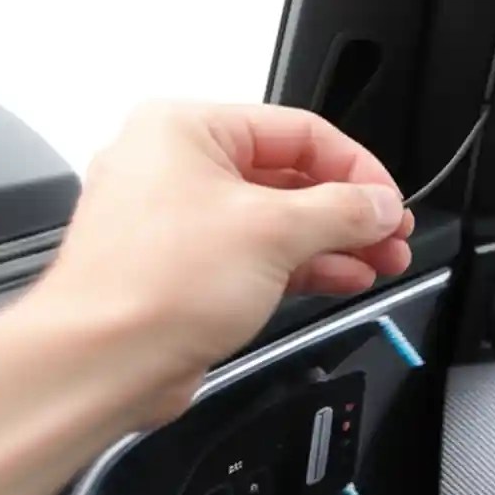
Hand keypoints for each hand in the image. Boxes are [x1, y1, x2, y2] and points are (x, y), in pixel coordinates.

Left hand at [29, 102, 413, 425]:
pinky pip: (258, 253)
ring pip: (278, 218)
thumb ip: (343, 211)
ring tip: (382, 259)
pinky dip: (304, 264)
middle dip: (351, 210)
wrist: (101, 364)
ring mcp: (179, 219)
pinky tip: (344, 276)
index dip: (357, 167)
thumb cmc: (152, 286)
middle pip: (291, 176)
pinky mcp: (185, 267)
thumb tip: (381, 205)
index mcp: (187, 130)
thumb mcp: (275, 231)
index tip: (391, 201)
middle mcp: (177, 166)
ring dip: (335, 240)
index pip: (299, 131)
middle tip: (393, 233)